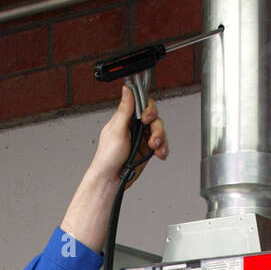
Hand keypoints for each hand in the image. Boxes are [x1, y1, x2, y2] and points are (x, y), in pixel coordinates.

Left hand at [59, 86, 168, 252]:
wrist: (111, 179)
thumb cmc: (107, 157)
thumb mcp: (116, 130)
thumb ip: (124, 110)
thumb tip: (126, 90)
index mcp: (124, 118)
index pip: (141, 104)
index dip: (148, 109)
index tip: (146, 117)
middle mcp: (134, 126)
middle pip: (154, 117)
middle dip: (156, 127)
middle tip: (152, 136)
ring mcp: (141, 138)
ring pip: (159, 131)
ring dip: (161, 138)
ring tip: (155, 147)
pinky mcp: (146, 150)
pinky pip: (160, 144)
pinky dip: (163, 148)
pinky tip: (160, 154)